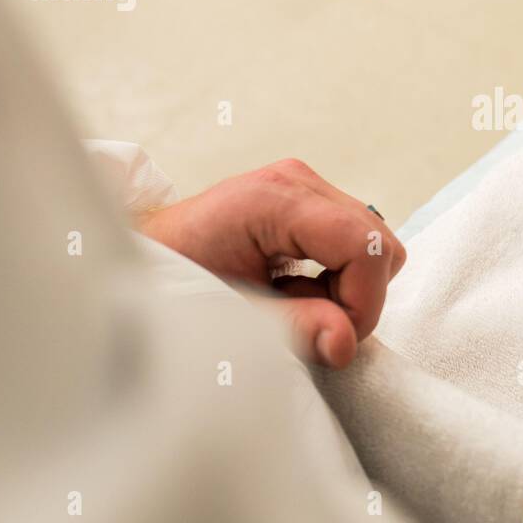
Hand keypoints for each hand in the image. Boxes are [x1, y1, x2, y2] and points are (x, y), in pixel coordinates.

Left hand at [137, 158, 405, 367]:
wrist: (143, 260)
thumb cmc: (174, 283)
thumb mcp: (231, 316)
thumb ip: (294, 328)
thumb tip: (346, 341)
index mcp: (275, 199)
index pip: (365, 245)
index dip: (364, 302)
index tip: (335, 339)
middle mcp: (296, 181)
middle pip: (379, 241)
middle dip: (359, 296)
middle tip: (314, 326)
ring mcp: (304, 186)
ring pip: (374, 243)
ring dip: (349, 287)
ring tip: (297, 306)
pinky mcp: (307, 199)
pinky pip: (355, 241)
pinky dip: (339, 276)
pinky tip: (297, 289)